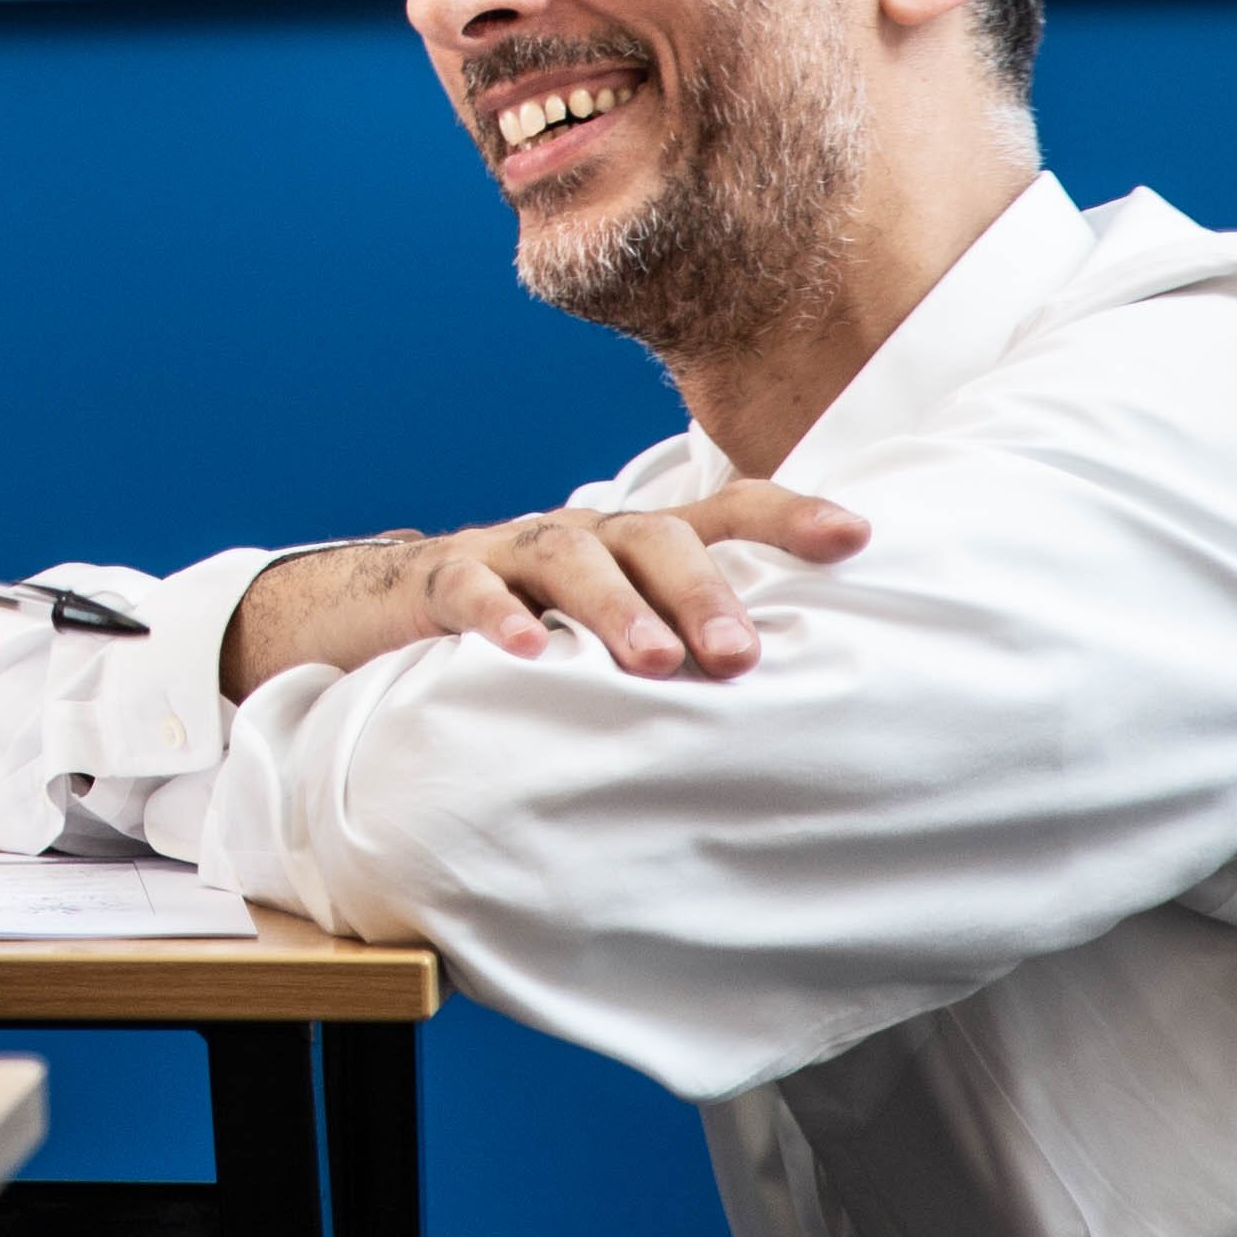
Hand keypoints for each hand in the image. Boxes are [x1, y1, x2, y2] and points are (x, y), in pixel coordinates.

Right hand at [224, 482, 869, 695]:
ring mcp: (508, 551)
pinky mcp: (436, 581)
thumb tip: (795, 723)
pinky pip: (469, 587)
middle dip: (701, 591)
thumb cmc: (530, 632)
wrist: (379, 609)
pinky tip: (528, 651)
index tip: (857, 536)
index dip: (787, 517)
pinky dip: (499, 612)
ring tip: (653, 662)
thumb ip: (684, 653)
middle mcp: (582, 536)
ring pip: (570, 556)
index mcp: (635, 546)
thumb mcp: (611, 635)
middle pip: (653, 537)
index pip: (722, 514)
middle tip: (740, 658)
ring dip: (615, 606)